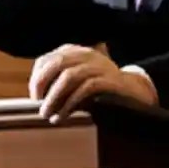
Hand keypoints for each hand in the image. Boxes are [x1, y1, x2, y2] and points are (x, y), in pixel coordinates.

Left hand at [29, 44, 157, 123]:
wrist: (134, 92)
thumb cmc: (99, 91)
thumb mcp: (75, 84)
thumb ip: (57, 85)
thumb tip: (36, 100)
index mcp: (74, 52)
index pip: (45, 60)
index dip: (36, 80)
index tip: (34, 99)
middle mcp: (85, 53)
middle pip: (55, 64)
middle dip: (42, 86)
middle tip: (38, 106)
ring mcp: (98, 65)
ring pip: (68, 76)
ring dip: (54, 98)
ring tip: (48, 115)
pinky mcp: (109, 79)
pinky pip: (85, 89)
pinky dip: (70, 104)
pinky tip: (63, 116)